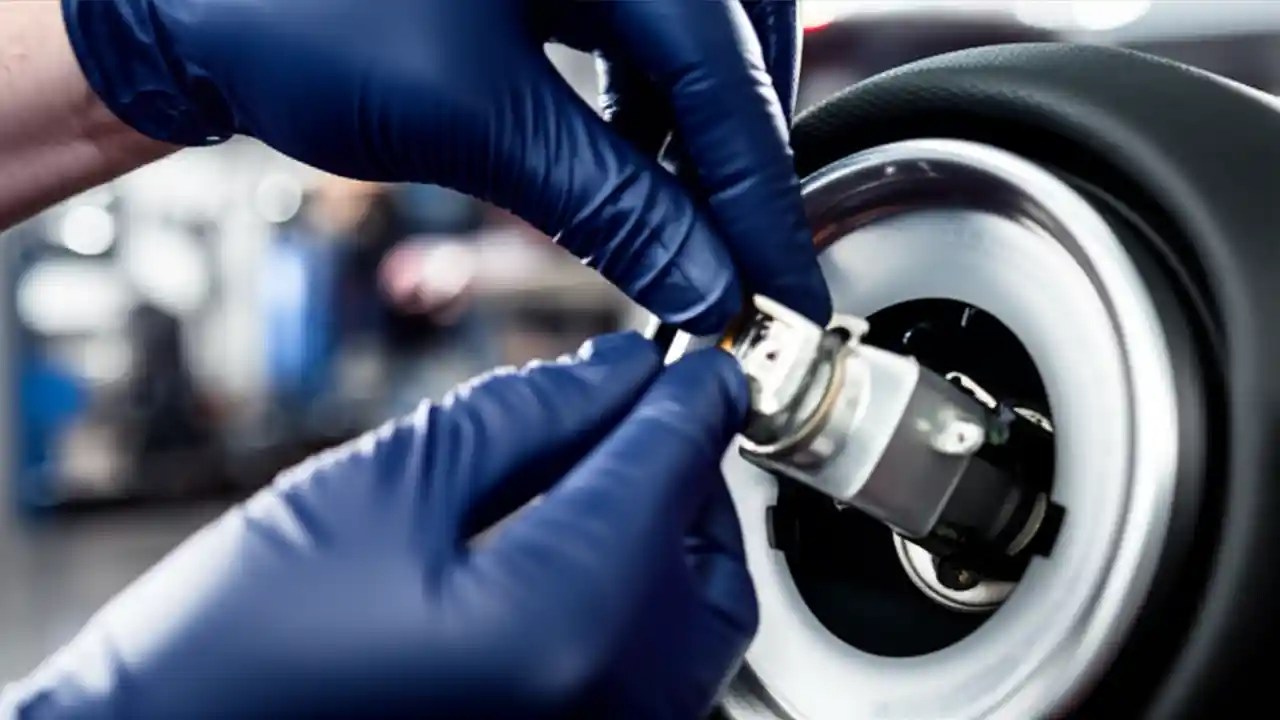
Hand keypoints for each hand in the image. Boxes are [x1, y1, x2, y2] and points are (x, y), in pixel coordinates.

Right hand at [2, 333, 755, 718]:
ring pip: (690, 623)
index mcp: (568, 618)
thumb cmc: (236, 644)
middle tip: (632, 415)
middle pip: (711, 559)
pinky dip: (629, 600)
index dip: (690, 394)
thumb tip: (619, 371)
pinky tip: (568, 551)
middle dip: (684, 473)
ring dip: (662, 536)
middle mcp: (609, 702)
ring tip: (592, 474)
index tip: (693, 356)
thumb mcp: (386, 486)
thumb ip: (527, 416)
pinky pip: (642, 671)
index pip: (672, 471)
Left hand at [61, 0, 830, 332]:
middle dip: (742, 156)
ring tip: (686, 223)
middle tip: (744, 257)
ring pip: (695, 38)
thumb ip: (613, 206)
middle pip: (737, 42)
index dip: (762, 200)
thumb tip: (704, 283)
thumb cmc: (298, 20)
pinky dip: (647, 103)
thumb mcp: (478, 124)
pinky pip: (638, 30)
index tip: (784, 288)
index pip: (728, 78)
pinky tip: (633, 161)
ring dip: (697, 134)